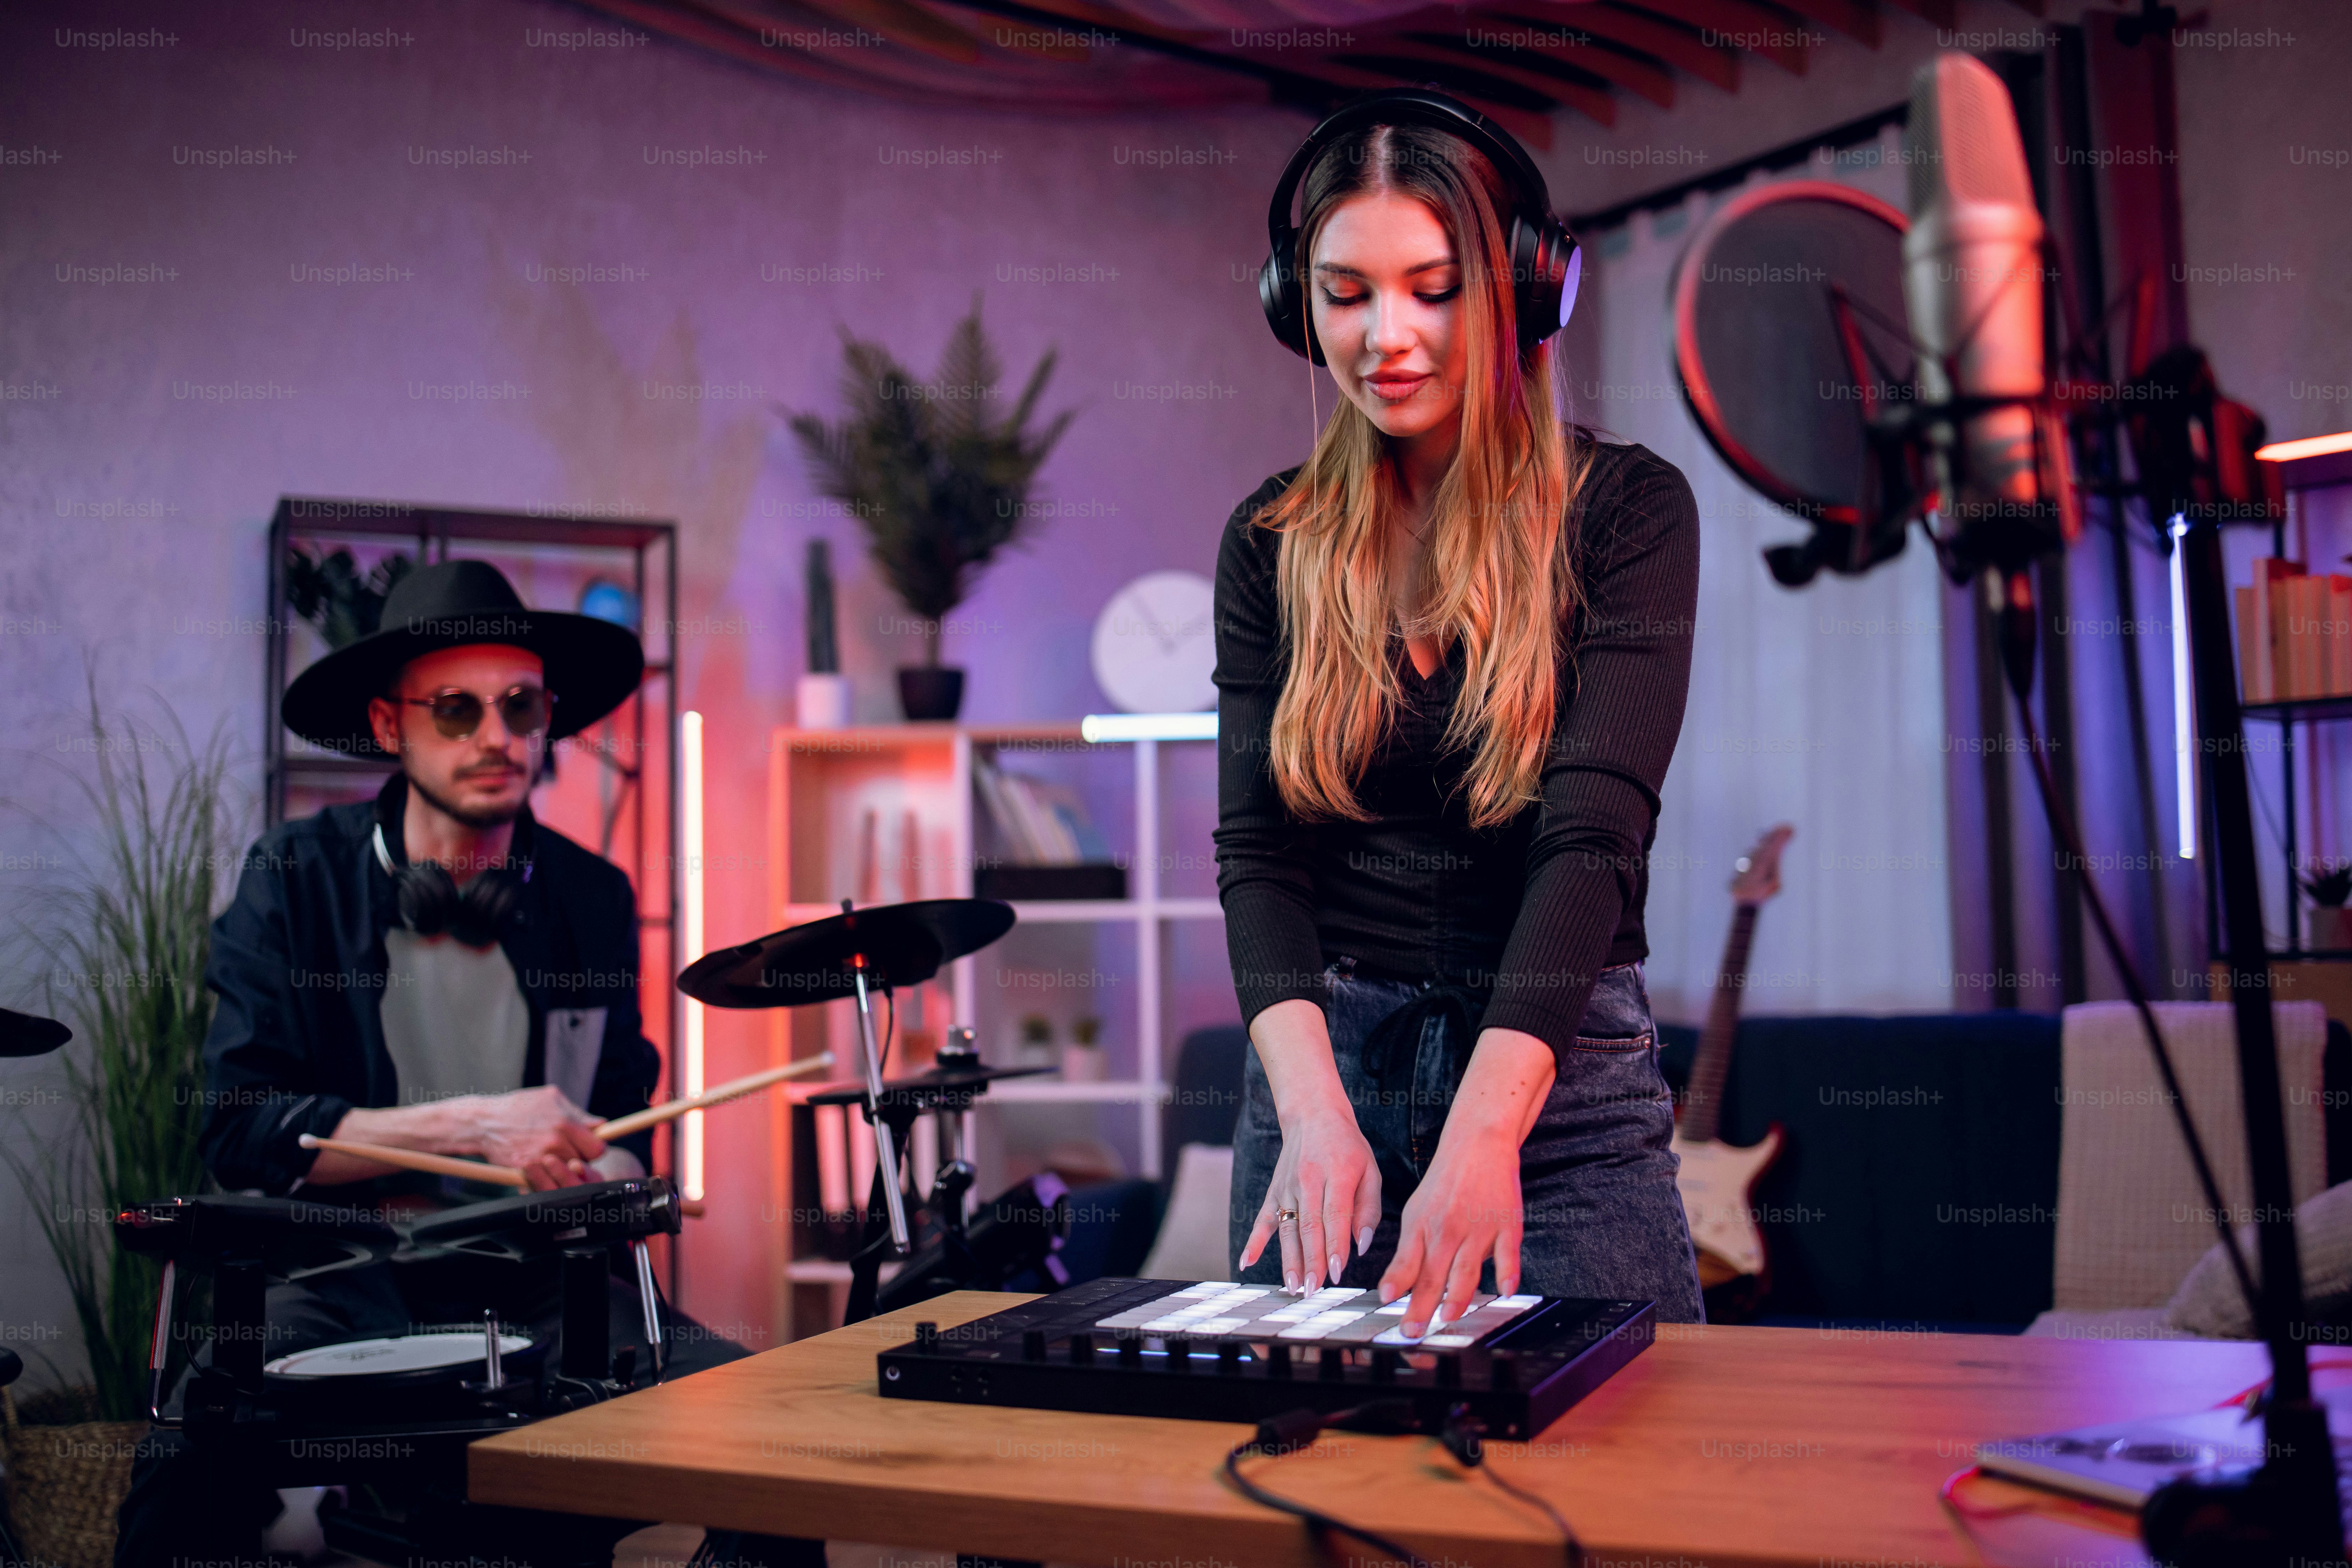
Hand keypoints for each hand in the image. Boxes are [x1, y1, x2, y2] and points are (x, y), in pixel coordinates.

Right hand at [464, 1085, 605, 1189]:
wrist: (485, 1122)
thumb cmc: (519, 1107)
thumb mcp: (551, 1099)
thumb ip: (578, 1114)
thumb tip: (601, 1124)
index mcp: (565, 1124)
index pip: (597, 1149)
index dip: (594, 1149)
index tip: (588, 1147)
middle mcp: (555, 1142)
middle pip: (582, 1163)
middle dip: (578, 1157)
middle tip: (566, 1149)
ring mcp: (540, 1158)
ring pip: (565, 1172)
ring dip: (562, 1166)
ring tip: (551, 1155)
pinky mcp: (526, 1169)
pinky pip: (546, 1179)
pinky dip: (545, 1174)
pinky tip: (539, 1163)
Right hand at [1239, 1096, 1379, 1292]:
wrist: (1313, 1115)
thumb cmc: (1348, 1147)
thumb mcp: (1370, 1171)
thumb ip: (1369, 1209)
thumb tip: (1361, 1246)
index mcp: (1338, 1174)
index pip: (1335, 1215)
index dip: (1335, 1245)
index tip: (1335, 1272)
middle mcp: (1309, 1181)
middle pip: (1309, 1226)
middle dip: (1311, 1261)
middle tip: (1314, 1290)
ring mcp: (1288, 1187)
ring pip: (1287, 1228)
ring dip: (1289, 1259)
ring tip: (1293, 1287)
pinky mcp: (1274, 1192)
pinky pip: (1262, 1219)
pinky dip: (1254, 1242)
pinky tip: (1245, 1263)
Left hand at [1378, 1122, 1524, 1337]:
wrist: (1477, 1144)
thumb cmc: (1444, 1183)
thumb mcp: (1416, 1212)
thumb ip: (1410, 1251)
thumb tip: (1394, 1288)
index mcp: (1422, 1226)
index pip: (1406, 1264)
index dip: (1396, 1285)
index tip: (1386, 1305)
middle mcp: (1447, 1229)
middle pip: (1432, 1274)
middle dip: (1419, 1305)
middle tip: (1411, 1331)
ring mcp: (1478, 1228)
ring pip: (1466, 1268)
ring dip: (1456, 1295)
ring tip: (1447, 1318)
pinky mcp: (1507, 1224)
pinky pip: (1507, 1253)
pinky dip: (1507, 1272)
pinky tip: (1504, 1291)